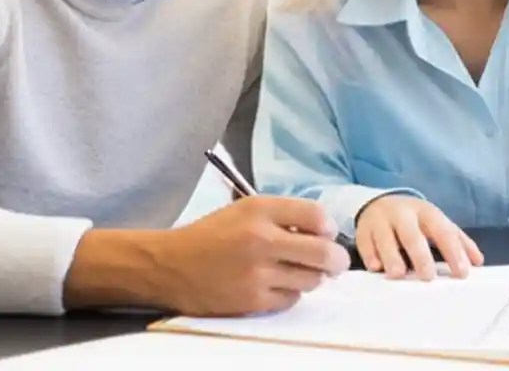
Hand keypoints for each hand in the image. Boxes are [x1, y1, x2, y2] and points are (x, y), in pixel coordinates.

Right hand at [158, 195, 350, 315]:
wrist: (171, 265)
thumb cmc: (212, 235)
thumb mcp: (246, 209)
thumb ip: (284, 216)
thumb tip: (326, 233)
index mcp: (260, 209)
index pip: (317, 216)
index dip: (329, 228)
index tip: (326, 234)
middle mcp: (261, 239)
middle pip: (324, 253)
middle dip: (337, 259)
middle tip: (336, 262)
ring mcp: (257, 272)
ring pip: (312, 279)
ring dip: (311, 277)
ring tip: (295, 271)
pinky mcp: (252, 300)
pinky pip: (291, 299)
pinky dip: (289, 293)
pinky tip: (274, 285)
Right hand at [356, 196, 483, 280]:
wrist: (378, 203)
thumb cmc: (414, 220)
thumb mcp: (436, 223)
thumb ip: (458, 241)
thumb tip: (478, 261)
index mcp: (426, 213)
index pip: (443, 232)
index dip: (453, 252)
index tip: (462, 273)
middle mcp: (403, 215)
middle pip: (412, 234)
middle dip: (420, 255)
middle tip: (427, 277)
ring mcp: (381, 221)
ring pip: (386, 238)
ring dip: (391, 256)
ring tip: (398, 274)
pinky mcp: (363, 231)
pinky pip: (365, 243)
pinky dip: (370, 256)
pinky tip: (376, 267)